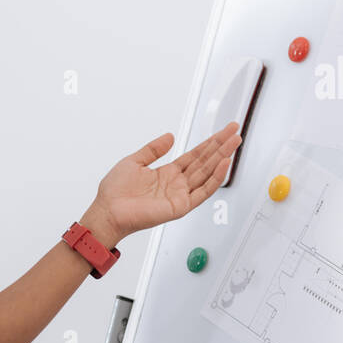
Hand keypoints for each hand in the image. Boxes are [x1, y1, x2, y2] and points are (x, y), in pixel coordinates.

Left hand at [84, 122, 241, 245]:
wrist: (108, 211)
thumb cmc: (115, 192)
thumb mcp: (134, 161)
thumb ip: (154, 149)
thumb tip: (169, 137)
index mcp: (167, 173)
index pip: (195, 155)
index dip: (209, 143)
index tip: (222, 131)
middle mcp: (177, 184)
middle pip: (205, 162)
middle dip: (221, 146)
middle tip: (235, 132)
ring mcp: (180, 195)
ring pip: (207, 173)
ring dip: (222, 158)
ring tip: (234, 143)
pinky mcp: (181, 206)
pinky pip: (203, 191)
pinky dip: (215, 178)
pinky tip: (224, 164)